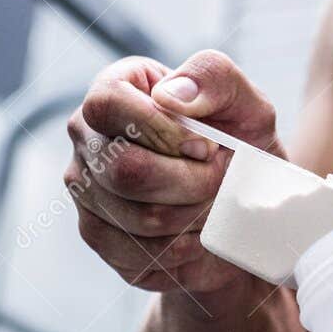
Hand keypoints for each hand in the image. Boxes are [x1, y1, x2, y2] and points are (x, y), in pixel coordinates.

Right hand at [66, 49, 284, 295]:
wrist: (246, 208)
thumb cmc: (242, 146)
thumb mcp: (246, 105)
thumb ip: (215, 79)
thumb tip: (171, 95)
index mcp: (117, 89)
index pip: (108, 103)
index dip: (162, 130)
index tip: (207, 147)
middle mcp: (89, 137)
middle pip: (123, 169)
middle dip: (191, 181)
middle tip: (221, 178)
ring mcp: (86, 189)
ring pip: (137, 216)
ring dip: (193, 215)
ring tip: (212, 202)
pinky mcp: (98, 236)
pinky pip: (139, 252)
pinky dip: (184, 246)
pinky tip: (197, 230)